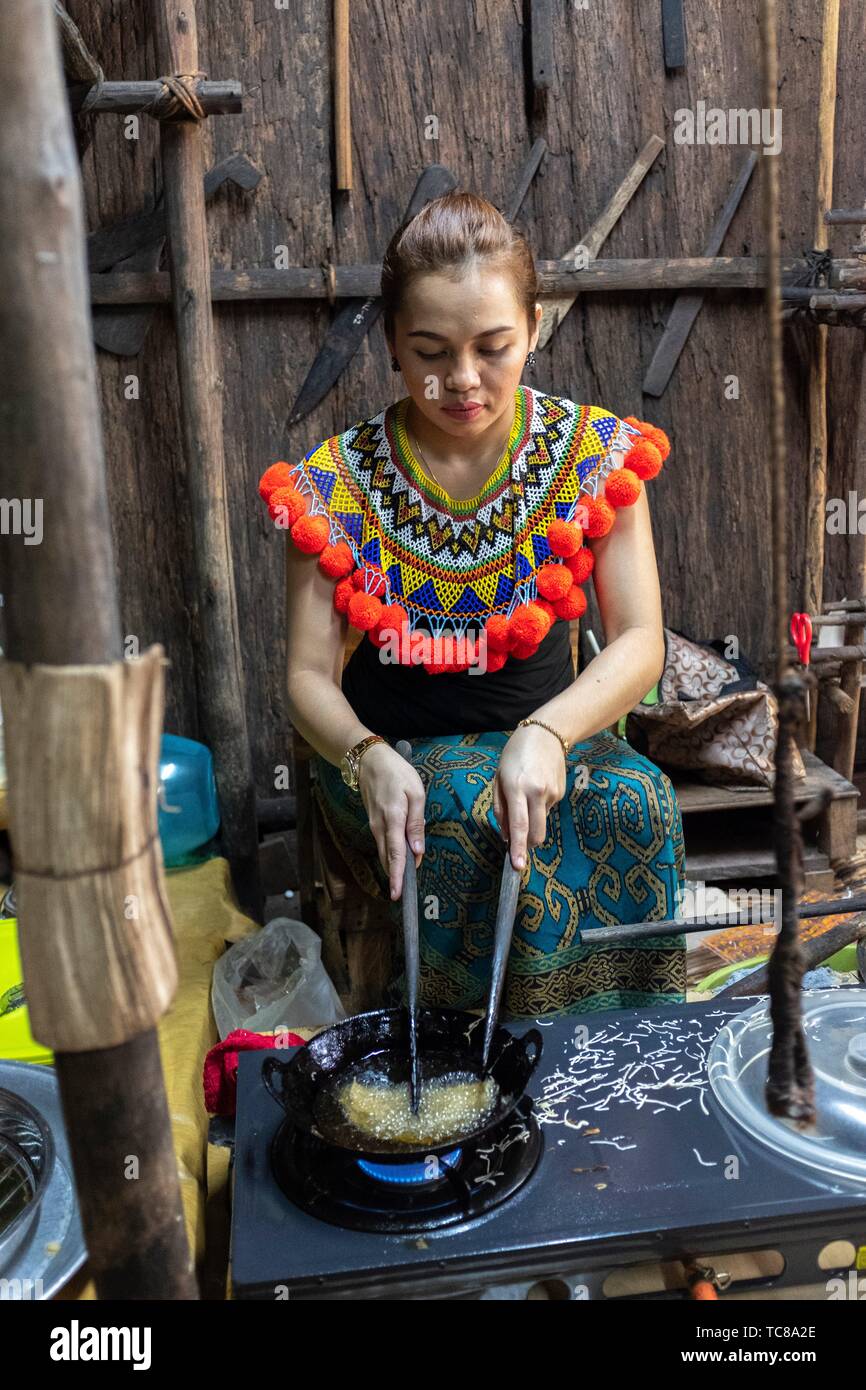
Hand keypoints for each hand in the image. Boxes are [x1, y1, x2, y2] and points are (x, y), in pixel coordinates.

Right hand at [357, 743, 425, 899]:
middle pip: (387, 858)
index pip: (395, 854)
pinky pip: (383, 843)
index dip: (397, 876)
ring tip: (404, 880)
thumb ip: (417, 823)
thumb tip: (418, 850)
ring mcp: (374, 825)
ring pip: (384, 852)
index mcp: (393, 819)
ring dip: (393, 866)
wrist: (369, 761)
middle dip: (395, 877)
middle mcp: (380, 826)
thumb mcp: (415, 793)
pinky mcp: (374, 822)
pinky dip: (391, 853)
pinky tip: (401, 857)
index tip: (397, 894)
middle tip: (402, 895)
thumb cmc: (397, 773)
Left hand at [493, 725, 566, 871]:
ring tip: (525, 795)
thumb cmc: (515, 755)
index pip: (519, 825)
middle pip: (537, 833)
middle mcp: (537, 792)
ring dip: (531, 819)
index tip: (518, 866)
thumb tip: (506, 835)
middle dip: (528, 845)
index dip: (518, 848)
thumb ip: (500, 808)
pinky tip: (536, 787)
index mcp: (517, 788)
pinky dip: (538, 807)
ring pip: (540, 822)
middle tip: (519, 845)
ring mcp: (552, 794)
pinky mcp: (560, 793)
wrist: (546, 734)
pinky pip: (546, 809)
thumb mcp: (499, 778)